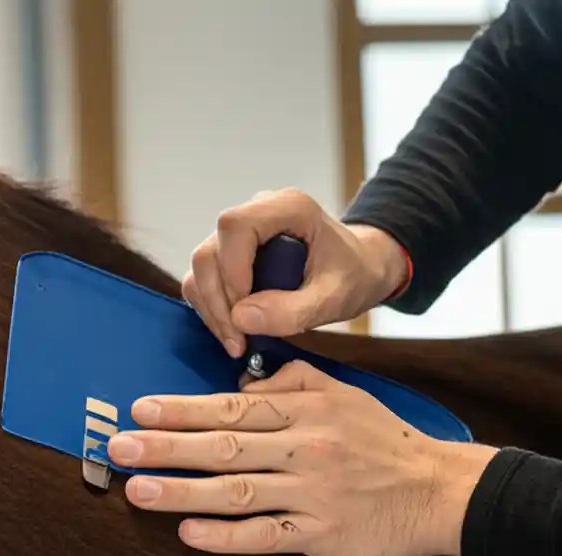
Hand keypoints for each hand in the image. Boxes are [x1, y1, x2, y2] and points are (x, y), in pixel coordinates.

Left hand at [106, 361, 497, 555]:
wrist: (439, 489)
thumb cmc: (384, 438)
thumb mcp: (341, 393)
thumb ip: (290, 382)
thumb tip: (239, 386)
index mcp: (307, 410)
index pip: (232, 407)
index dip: (182, 408)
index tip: (140, 408)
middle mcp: (306, 448)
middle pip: (224, 446)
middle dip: (166, 446)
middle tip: (120, 447)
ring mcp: (314, 493)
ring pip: (237, 492)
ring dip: (182, 492)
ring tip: (138, 490)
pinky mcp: (323, 535)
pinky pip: (267, 537)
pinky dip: (226, 537)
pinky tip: (189, 535)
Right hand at [182, 188, 408, 357]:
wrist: (360, 270)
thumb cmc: (354, 276)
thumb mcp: (335, 298)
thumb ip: (293, 310)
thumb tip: (241, 318)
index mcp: (287, 208)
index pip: (235, 227)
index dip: (232, 270)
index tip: (246, 312)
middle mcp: (257, 211)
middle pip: (210, 251)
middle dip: (218, 301)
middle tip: (239, 341)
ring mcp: (241, 232)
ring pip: (202, 267)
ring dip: (211, 308)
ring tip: (237, 341)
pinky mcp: (232, 252)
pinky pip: (206, 277)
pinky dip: (212, 307)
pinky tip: (234, 330)